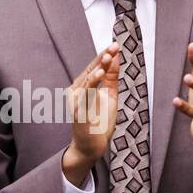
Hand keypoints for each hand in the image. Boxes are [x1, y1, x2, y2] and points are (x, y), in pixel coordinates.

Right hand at [62, 44, 120, 186]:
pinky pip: (85, 93)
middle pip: (91, 70)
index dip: (105, 56)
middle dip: (103, 58)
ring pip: (87, 80)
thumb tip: (116, 57)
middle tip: (114, 46)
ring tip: (107, 56)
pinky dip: (92, 83)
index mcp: (83, 86)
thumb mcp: (109, 96)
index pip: (95, 67)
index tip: (116, 45)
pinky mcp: (78, 110)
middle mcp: (76, 91)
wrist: (90, 147)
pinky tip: (99, 73)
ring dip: (98, 67)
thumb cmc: (99, 123)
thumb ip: (111, 78)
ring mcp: (76, 101)